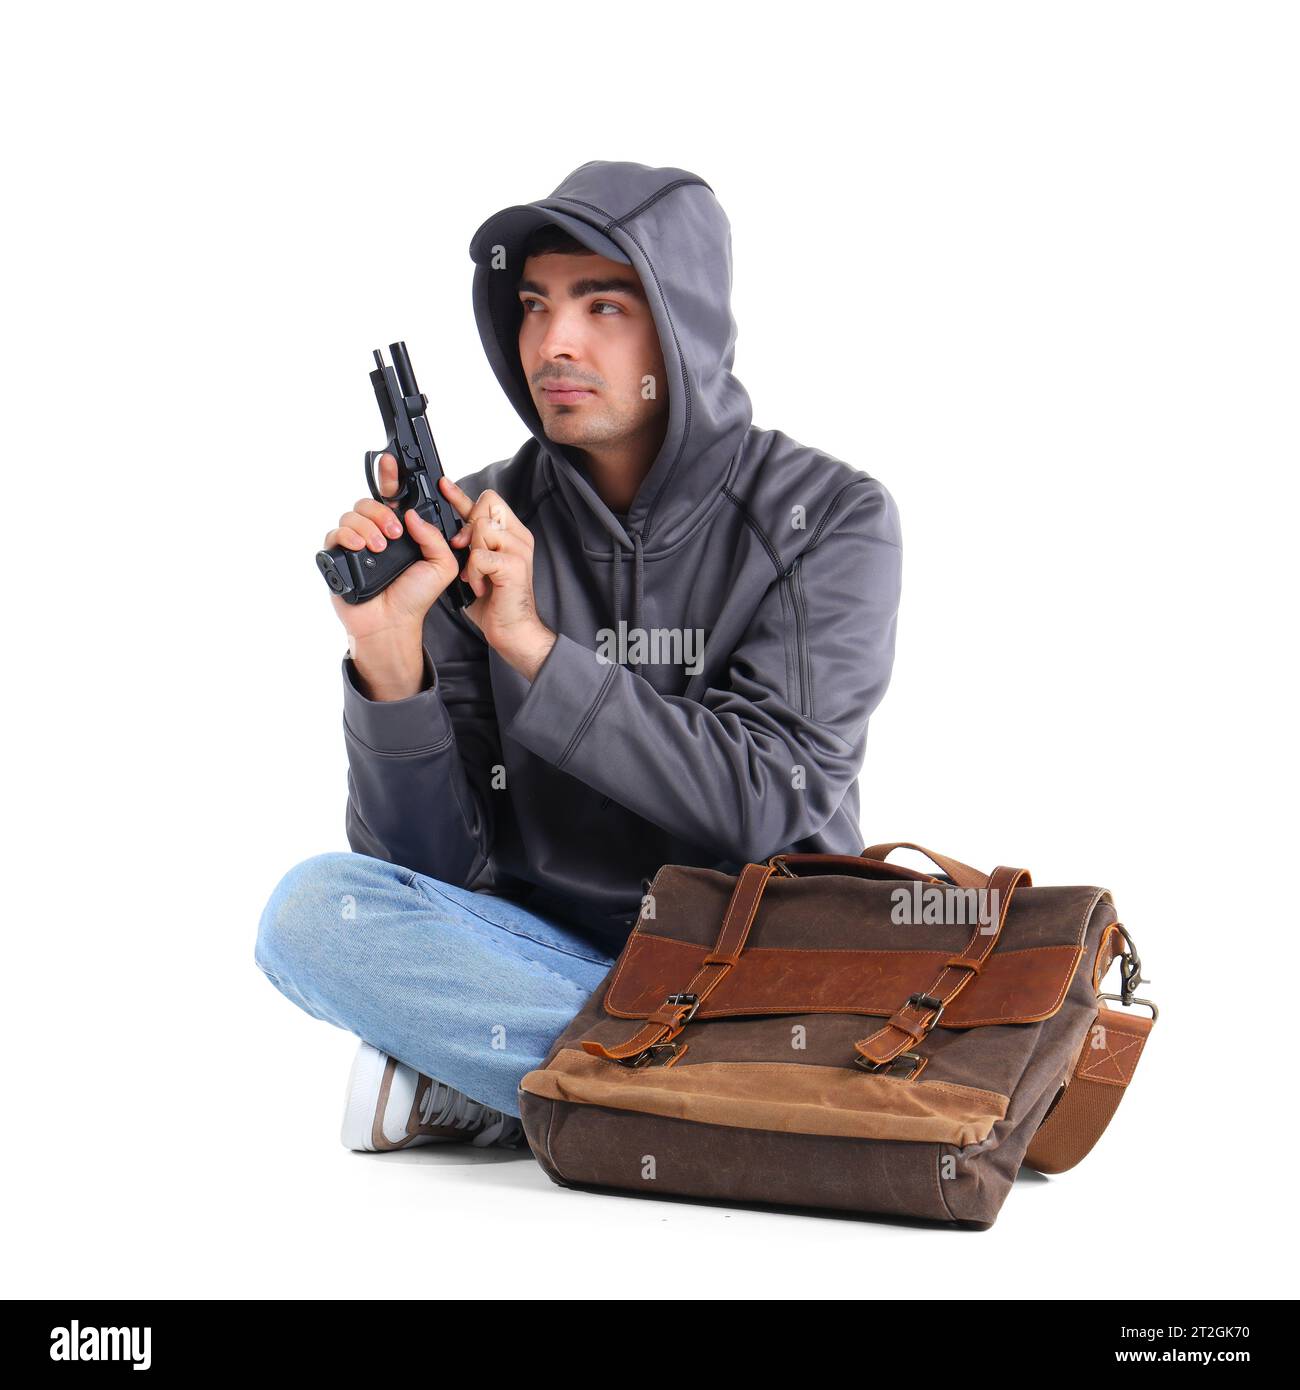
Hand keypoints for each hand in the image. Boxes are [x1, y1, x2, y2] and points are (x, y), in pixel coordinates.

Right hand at [322, 453, 461, 644]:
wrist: (393, 622)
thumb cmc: (416, 596)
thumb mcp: (442, 565)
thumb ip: (435, 536)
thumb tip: (411, 514)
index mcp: (401, 528)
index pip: (393, 495)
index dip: (390, 476)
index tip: (391, 461)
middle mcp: (376, 531)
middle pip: (370, 502)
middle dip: (383, 513)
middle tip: (396, 534)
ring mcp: (356, 541)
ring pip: (352, 513)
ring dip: (368, 527)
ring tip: (380, 548)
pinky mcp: (338, 554)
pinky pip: (335, 532)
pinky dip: (348, 536)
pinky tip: (360, 549)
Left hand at [443, 480, 555, 677]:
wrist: (512, 630)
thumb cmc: (494, 602)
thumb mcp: (474, 567)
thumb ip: (466, 546)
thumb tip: (445, 530)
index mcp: (509, 535)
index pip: (487, 502)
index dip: (461, 495)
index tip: (443, 485)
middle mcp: (518, 537)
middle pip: (486, 506)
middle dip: (468, 527)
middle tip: (462, 550)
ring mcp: (518, 550)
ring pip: (482, 528)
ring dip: (470, 554)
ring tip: (474, 575)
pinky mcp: (514, 565)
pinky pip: (480, 555)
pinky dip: (472, 573)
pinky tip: (477, 586)